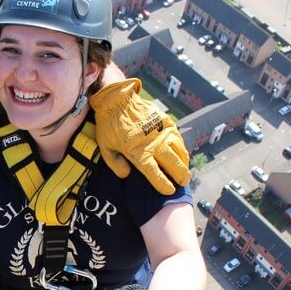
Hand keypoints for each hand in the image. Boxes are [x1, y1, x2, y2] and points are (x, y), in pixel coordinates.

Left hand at [89, 78, 189, 194]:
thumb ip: (115, 163)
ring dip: (183, 162)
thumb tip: (126, 175)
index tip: (169, 191)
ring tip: (185, 171)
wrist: (117, 99)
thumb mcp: (105, 146)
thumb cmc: (108, 124)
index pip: (154, 173)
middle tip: (182, 183)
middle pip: (172, 163)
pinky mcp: (165, 121)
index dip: (163, 184)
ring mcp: (161, 131)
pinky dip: (182, 147)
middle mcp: (153, 143)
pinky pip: (178, 137)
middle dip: (180, 175)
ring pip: (178, 150)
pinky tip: (182, 154)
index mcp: (137, 151)